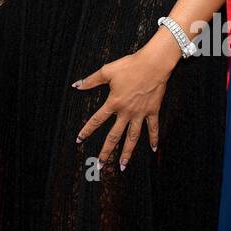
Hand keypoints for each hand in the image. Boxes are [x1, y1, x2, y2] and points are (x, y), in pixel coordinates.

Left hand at [72, 33, 179, 168]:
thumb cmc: (130, 65)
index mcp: (114, 103)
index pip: (96, 120)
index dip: (86, 131)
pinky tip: (153, 149)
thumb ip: (91, 80)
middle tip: (100, 165)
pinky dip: (154, 139)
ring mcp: (140, 114)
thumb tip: (76, 85)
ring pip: (132, 137)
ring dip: (127, 153)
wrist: (153, 64)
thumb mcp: (108, 71)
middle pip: (114, 136)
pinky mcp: (153, 111)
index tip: (79, 140)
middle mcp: (126, 112)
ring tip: (122, 165)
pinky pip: (153, 128)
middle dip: (106, 151)